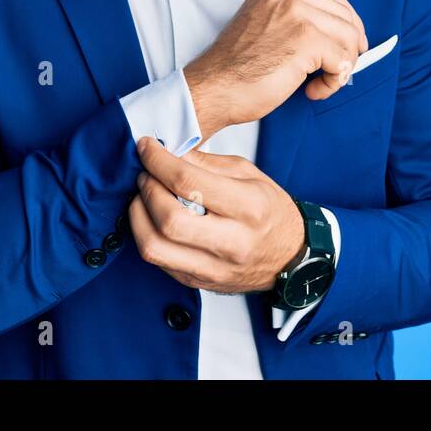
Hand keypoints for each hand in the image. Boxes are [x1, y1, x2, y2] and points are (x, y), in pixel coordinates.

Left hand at [128, 136, 304, 292]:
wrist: (291, 257)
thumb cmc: (271, 212)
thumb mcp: (249, 174)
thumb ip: (206, 162)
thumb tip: (168, 151)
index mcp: (249, 207)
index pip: (189, 182)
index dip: (158, 161)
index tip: (147, 147)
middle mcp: (233, 242)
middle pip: (169, 219)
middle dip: (147, 190)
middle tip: (145, 174)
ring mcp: (215, 268)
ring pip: (155, 247)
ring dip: (138, 216)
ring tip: (143, 197)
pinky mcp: (199, 282)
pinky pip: (159, 262)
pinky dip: (148, 235)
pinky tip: (152, 219)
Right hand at [183, 0, 367, 136]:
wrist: (214, 87)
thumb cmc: (237, 67)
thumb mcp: (266, 23)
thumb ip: (297, 17)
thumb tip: (342, 32)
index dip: (348, 23)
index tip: (350, 45)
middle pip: (346, 16)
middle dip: (349, 48)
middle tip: (337, 70)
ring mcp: (297, 13)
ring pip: (349, 39)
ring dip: (340, 67)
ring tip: (317, 83)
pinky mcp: (307, 38)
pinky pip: (343, 61)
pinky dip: (333, 82)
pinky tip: (311, 90)